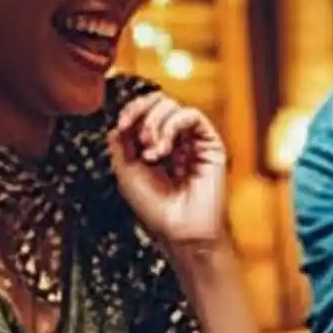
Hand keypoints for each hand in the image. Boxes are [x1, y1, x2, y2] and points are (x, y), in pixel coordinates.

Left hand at [108, 92, 226, 248]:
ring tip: (152, 153)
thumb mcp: (126, 170)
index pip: (145, 111)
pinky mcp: (211, 144)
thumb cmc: (156, 208)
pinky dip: (172, 126)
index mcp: (157, 144)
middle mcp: (177, 140)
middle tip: (140, 143)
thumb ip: (121, 141)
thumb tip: (124, 118)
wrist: (180, 230)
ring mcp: (195, 141)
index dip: (131, 110)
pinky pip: (192, 116)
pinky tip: (164, 150)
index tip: (121, 126)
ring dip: (155, 124)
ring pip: (172, 106)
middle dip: (142, 114)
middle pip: (158, 101)